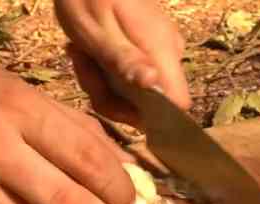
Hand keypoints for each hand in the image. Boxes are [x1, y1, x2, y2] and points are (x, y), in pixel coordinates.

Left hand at [54, 0, 190, 125]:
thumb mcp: (98, 32)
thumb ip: (125, 60)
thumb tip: (152, 84)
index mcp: (163, 50)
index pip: (178, 103)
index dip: (150, 116)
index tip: (116, 103)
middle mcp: (169, 55)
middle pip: (151, 103)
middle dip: (111, 96)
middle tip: (84, 67)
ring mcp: (158, 53)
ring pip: (134, 93)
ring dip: (101, 84)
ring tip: (80, 55)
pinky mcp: (146, 51)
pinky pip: (128, 78)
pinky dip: (103, 73)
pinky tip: (87, 52)